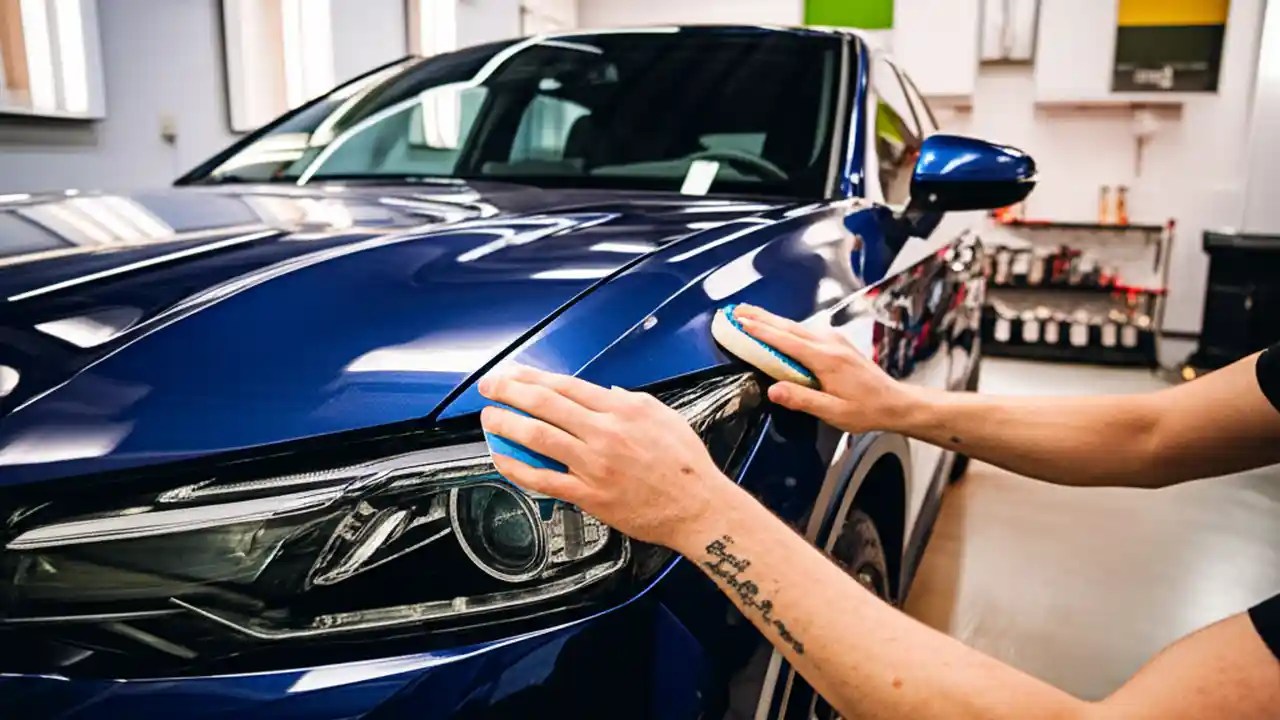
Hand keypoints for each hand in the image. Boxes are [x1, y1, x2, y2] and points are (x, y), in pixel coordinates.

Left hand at [477, 366, 737, 550]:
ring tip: (489, 419)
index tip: (513, 373)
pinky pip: (544, 479)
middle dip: (510, 392)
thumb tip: (606, 391)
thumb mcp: (664, 416)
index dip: (533, 377)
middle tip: (490, 388)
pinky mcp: (590, 495)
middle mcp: (605, 433)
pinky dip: (518, 468)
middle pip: (545, 404)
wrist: (698, 508)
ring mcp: (594, 465)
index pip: (566, 385)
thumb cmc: (686, 464)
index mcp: (623, 410)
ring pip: (539, 438)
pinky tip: (501, 459)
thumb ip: (631, 400)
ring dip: (507, 425)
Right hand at [733, 304, 915, 433]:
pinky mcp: (837, 343)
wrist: (895, 402)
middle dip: (761, 317)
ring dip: (771, 320)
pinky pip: (805, 331)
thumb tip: (773, 391)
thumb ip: (802, 399)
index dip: (761, 331)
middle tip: (736, 310)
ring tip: (749, 316)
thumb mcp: (833, 412)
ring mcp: (834, 341)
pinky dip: (786, 328)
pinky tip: (777, 328)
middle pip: (788, 327)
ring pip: (796, 327)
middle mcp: (829, 344)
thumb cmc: (866, 410)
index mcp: (826, 359)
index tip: (741, 322)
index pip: (786, 341)